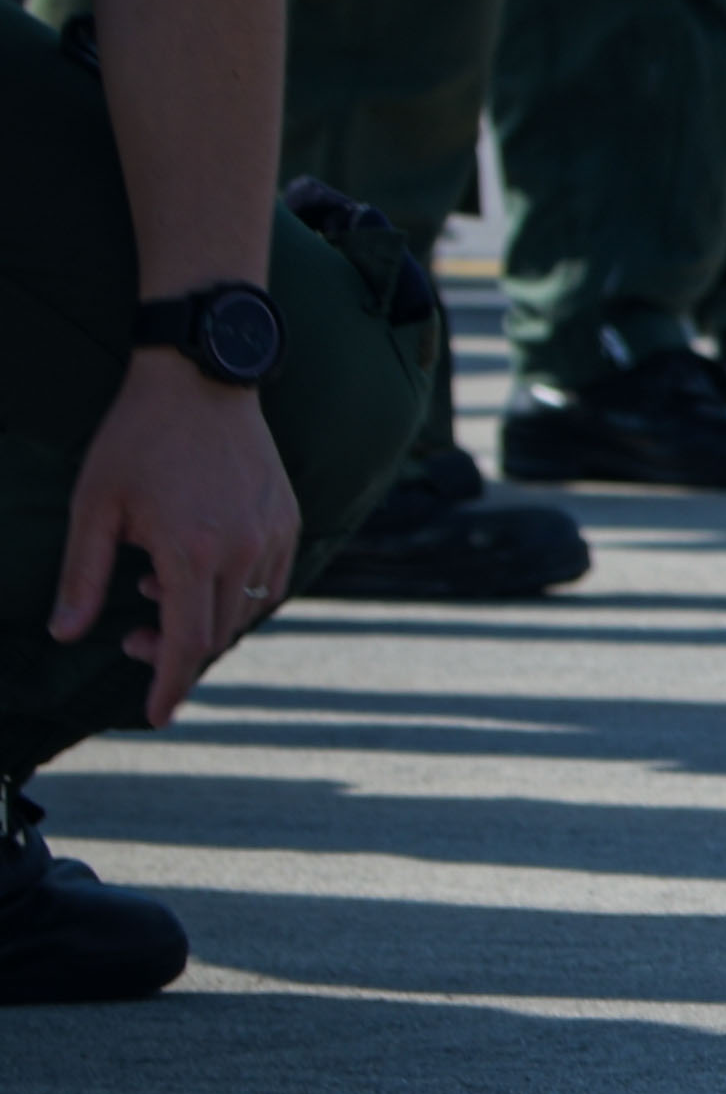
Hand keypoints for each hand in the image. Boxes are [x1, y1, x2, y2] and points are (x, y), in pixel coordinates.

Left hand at [52, 353, 297, 724]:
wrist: (201, 378)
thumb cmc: (138, 438)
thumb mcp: (94, 507)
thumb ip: (83, 576)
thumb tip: (68, 633)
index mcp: (193, 550)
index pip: (188, 642)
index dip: (170, 685)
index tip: (156, 715)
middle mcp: (244, 548)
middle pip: (219, 632)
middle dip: (176, 650)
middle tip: (132, 636)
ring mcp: (274, 531)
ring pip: (249, 609)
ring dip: (207, 618)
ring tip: (160, 586)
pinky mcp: (289, 516)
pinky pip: (274, 579)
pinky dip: (239, 594)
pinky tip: (201, 570)